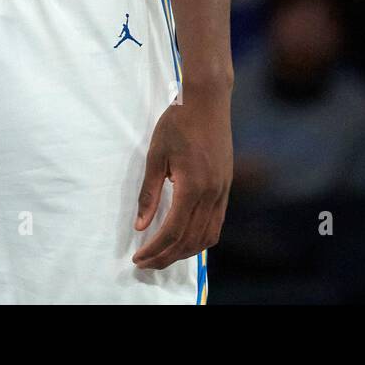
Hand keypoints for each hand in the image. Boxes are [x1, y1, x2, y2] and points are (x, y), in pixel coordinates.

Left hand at [133, 91, 231, 270]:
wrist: (208, 101)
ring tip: (163, 255)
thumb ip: (149, 193)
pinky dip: (200, 238)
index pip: (173, 231)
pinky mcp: (226, 186)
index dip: (155, 249)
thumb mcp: (156, 155)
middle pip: (190, 240)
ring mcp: (223, 191)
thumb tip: (140, 226)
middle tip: (145, 263)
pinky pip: (216, 223)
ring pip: (207, 236)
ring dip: (185, 251)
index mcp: (193, 187)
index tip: (138, 257)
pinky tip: (185, 237)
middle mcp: (212, 194)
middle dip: (167, 257)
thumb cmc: (178, 123)